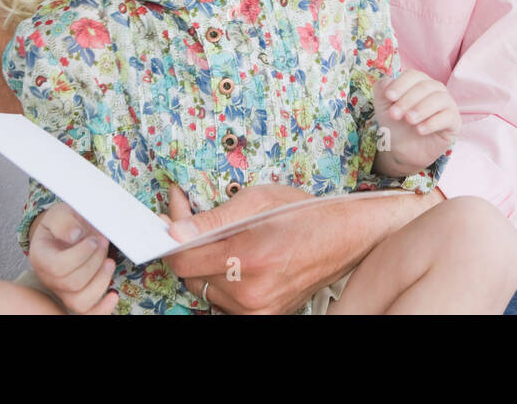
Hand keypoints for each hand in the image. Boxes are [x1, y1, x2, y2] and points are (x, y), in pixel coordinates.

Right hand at [28, 202, 118, 314]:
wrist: (69, 229)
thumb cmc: (65, 222)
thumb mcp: (60, 213)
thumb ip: (64, 222)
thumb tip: (75, 236)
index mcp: (41, 257)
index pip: (57, 267)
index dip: (80, 255)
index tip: (93, 239)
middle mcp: (49, 278)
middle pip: (72, 283)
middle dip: (95, 262)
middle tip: (103, 242)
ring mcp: (62, 290)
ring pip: (80, 302)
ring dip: (101, 281)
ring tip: (110, 262)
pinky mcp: (77, 296)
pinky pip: (87, 312)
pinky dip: (102, 308)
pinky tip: (113, 295)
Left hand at [161, 183, 430, 313]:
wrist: (346, 237)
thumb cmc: (305, 213)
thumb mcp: (258, 199)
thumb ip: (212, 218)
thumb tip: (174, 229)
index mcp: (248, 256)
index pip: (182, 260)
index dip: (171, 237)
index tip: (169, 222)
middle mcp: (250, 290)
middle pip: (190, 276)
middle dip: (190, 249)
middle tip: (198, 223)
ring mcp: (257, 309)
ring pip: (206, 290)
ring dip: (208, 267)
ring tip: (229, 242)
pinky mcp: (263, 317)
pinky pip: (225, 301)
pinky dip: (224, 282)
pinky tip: (239, 262)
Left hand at [371, 69, 460, 167]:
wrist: (402, 150)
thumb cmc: (395, 124)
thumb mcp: (382, 106)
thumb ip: (382, 90)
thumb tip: (388, 81)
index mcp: (419, 82)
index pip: (413, 76)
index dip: (401, 84)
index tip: (389, 97)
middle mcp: (436, 90)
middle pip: (425, 86)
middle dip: (408, 100)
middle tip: (394, 114)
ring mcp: (447, 105)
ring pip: (439, 99)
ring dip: (422, 109)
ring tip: (408, 120)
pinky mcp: (454, 122)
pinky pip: (448, 117)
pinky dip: (433, 122)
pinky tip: (420, 130)